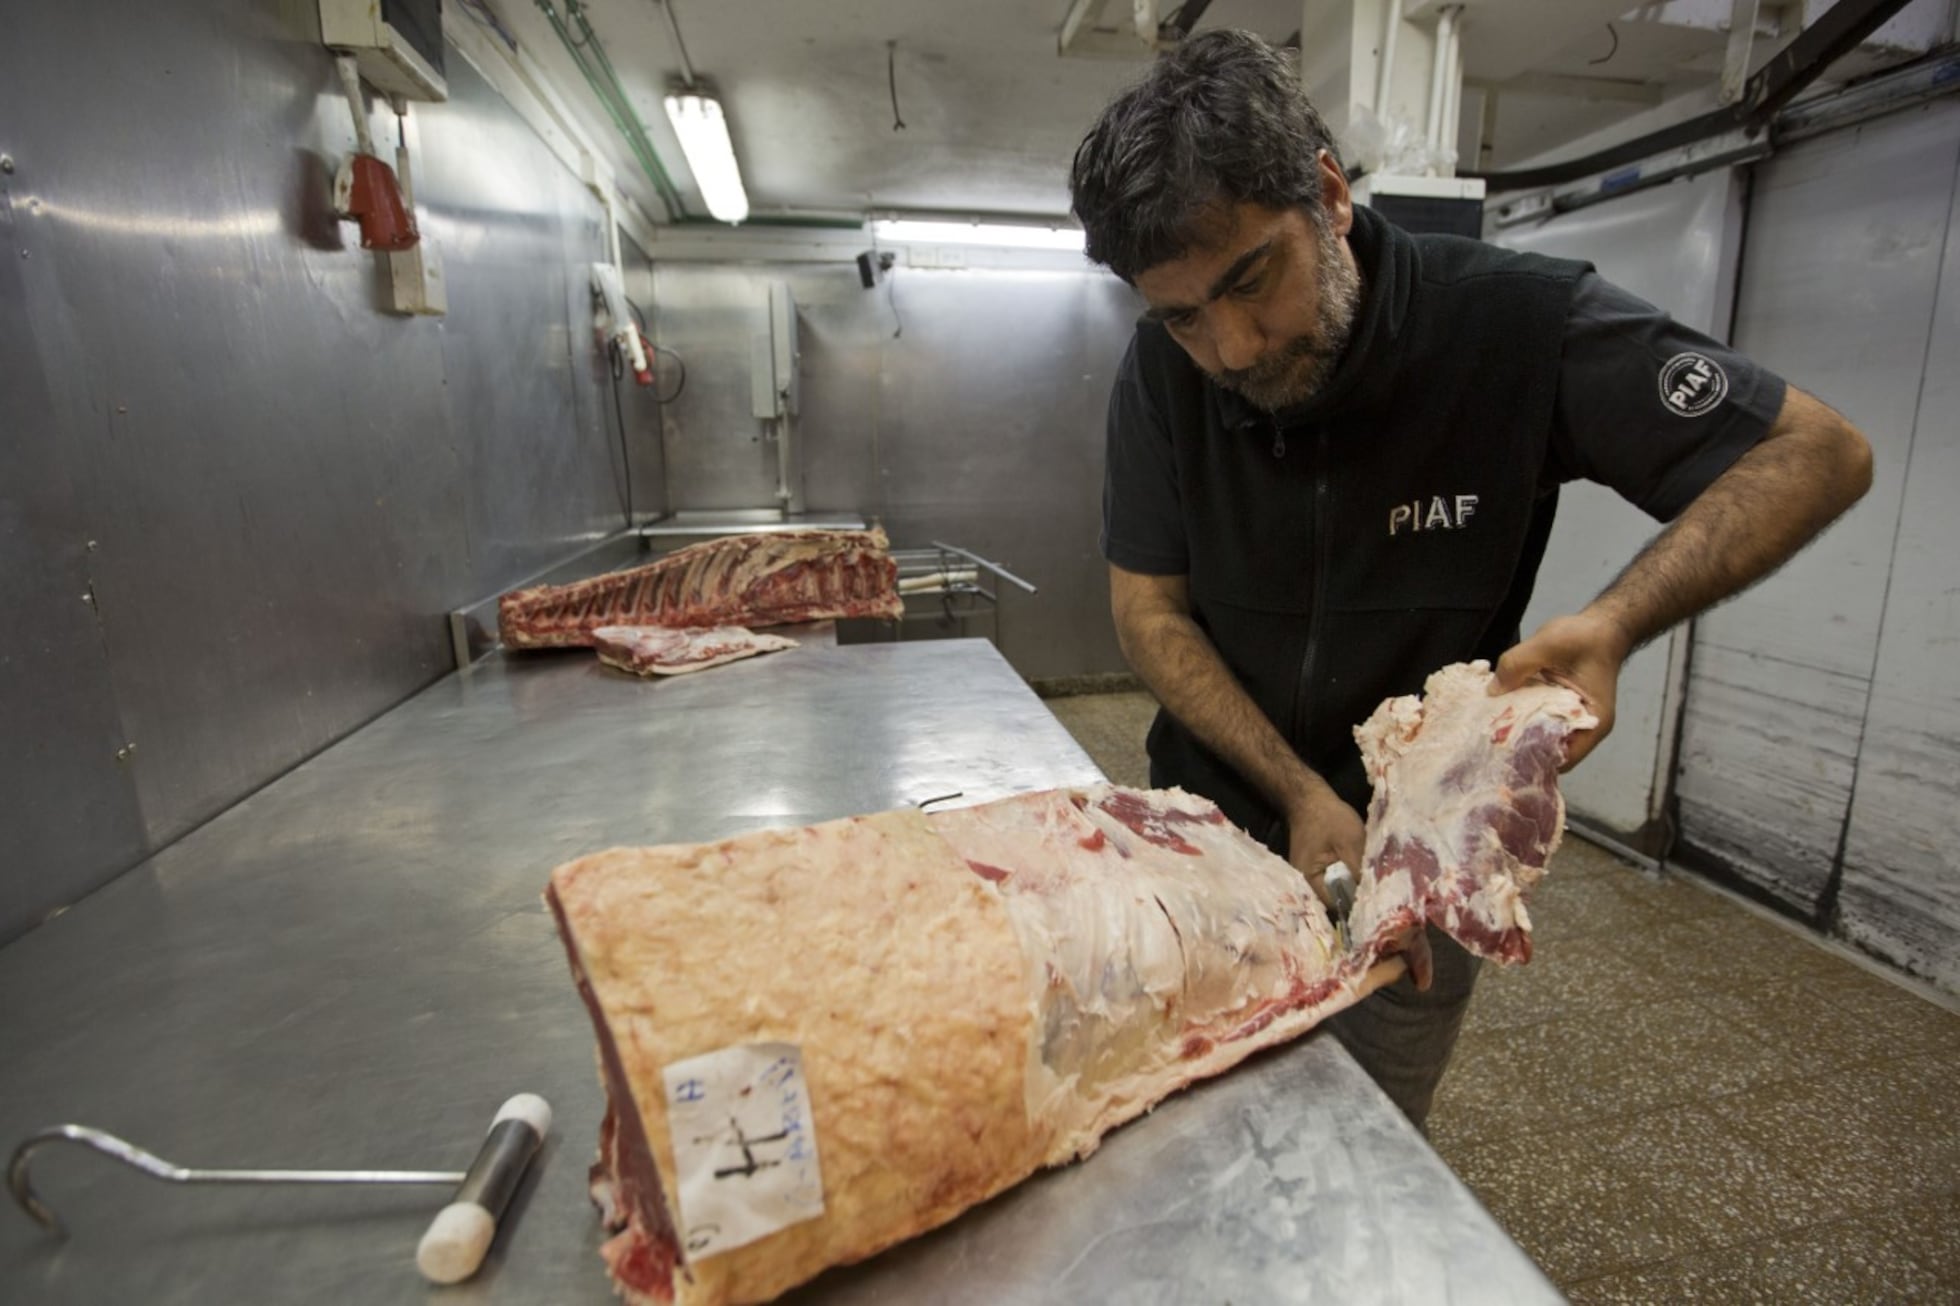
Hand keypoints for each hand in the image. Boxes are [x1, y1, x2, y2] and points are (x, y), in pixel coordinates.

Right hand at [1285, 786, 1365, 905]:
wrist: (1309, 798)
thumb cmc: (1328, 817)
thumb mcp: (1349, 842)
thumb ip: (1359, 869)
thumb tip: (1375, 895)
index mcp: (1308, 880)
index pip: (1335, 905)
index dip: (1355, 906)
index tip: (1376, 905)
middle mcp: (1305, 883)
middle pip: (1334, 900)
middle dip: (1355, 898)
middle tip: (1379, 898)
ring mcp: (1310, 875)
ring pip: (1335, 889)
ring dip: (1352, 887)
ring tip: (1374, 888)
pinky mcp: (1316, 868)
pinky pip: (1334, 879)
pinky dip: (1347, 878)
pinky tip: (1361, 875)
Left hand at [1490, 610, 1630, 769]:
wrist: (1600, 627)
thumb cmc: (1586, 636)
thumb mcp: (1549, 643)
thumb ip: (1518, 663)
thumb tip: (1492, 690)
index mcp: (1593, 719)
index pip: (1563, 757)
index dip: (1534, 757)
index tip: (1504, 750)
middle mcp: (1583, 727)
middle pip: (1548, 750)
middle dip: (1519, 747)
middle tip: (1488, 742)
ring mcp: (1569, 719)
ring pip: (1539, 736)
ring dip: (1516, 731)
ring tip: (1487, 729)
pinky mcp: (1556, 709)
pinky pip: (1536, 719)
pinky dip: (1519, 716)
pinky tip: (1498, 710)